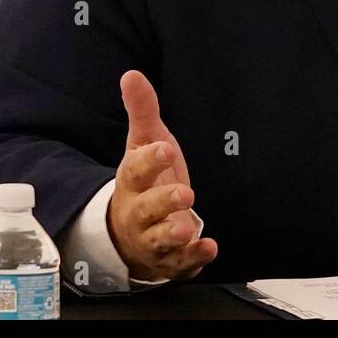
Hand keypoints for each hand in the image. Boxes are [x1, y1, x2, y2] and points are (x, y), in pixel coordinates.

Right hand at [107, 70, 217, 280]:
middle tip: (184, 193)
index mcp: (132, 181)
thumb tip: (131, 75)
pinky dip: (193, 258)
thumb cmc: (144, 181)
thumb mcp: (143, 144)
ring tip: (187, 228)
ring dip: (173, 234)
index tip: (164, 148)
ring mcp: (152, 238)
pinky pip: (179, 263)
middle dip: (163, 201)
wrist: (129, 232)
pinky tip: (208, 248)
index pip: (135, 170)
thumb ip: (142, 111)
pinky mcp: (169, 259)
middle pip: (146, 208)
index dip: (149, 160)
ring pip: (159, 239)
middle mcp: (138, 212)